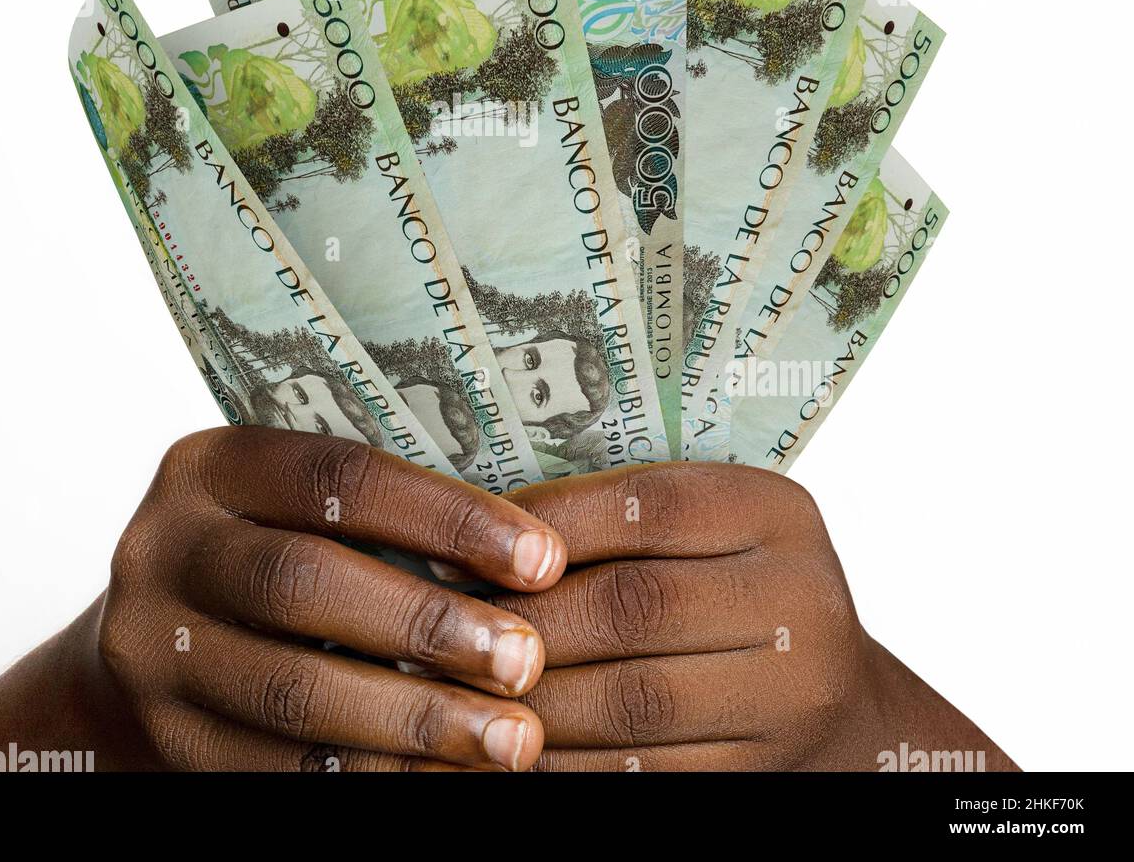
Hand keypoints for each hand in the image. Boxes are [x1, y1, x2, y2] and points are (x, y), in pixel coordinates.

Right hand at [91, 427, 567, 770]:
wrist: (155, 640)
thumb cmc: (271, 551)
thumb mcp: (296, 505)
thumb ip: (379, 512)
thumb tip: (534, 550)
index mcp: (210, 466)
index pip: (336, 474)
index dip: (447, 515)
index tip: (541, 558)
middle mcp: (165, 550)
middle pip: (305, 583)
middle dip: (430, 625)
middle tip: (527, 660)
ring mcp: (154, 651)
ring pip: (292, 691)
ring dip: (414, 719)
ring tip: (509, 740)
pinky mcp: (168, 740)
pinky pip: (279, 769)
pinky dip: (373, 775)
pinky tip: (445, 778)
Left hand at [493, 464, 1016, 770]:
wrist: (837, 708)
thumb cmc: (733, 592)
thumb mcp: (706, 531)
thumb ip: (618, 520)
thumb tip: (477, 535)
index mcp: (776, 515)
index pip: (648, 504)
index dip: (544, 525)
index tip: (462, 550)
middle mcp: (799, 602)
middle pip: (633, 605)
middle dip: (521, 622)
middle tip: (444, 631)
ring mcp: (791, 699)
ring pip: (630, 702)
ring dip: (527, 701)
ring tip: (456, 692)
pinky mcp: (758, 777)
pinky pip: (640, 777)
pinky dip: (561, 766)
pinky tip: (507, 748)